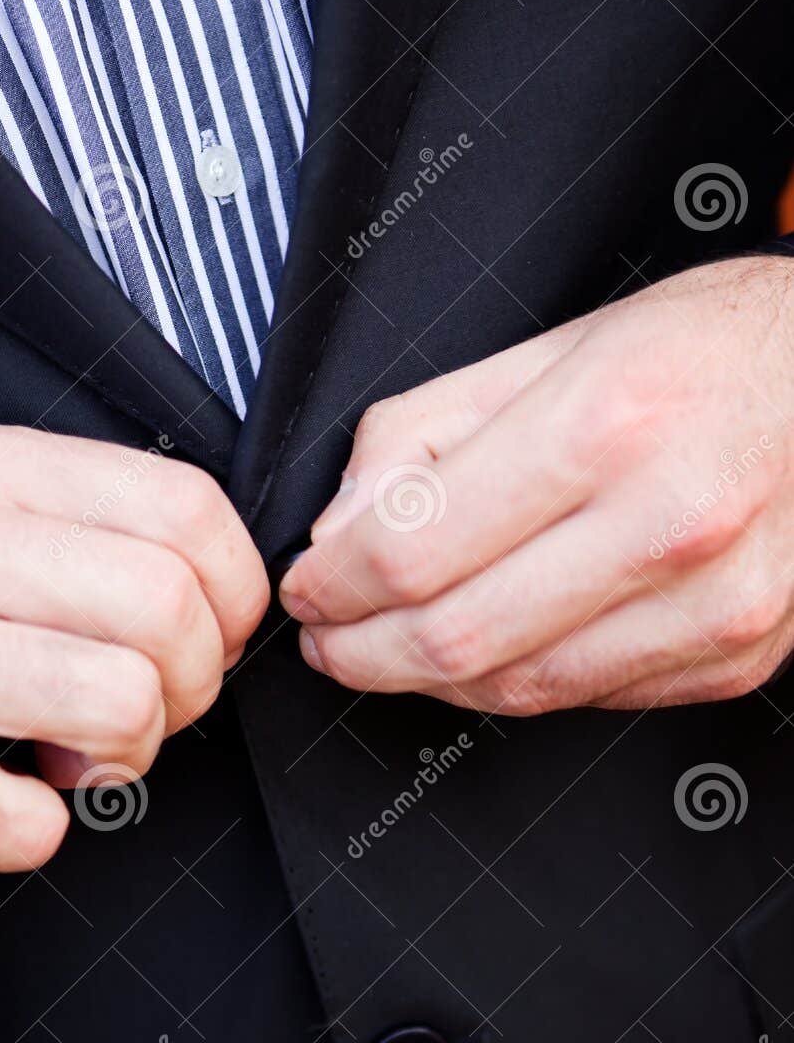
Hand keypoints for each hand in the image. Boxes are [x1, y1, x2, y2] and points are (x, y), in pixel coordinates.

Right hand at [0, 424, 267, 915]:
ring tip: (62, 757)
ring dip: (123, 761)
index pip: (183, 502)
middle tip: (136, 717)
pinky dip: (37, 832)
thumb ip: (89, 542)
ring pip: (124, 702)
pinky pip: (39, 821)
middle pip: (169, 604)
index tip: (211, 638)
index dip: (234, 593)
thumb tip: (231, 597)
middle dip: (191, 687)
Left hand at [280, 255, 793, 714]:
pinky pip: (586, 697)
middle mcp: (667, 523)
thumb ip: (429, 430)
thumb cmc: (710, 351)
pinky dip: (512, 683)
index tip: (308, 583)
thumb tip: (344, 522)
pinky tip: (484, 650)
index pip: (413, 547)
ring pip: (516, 688)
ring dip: (425, 679)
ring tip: (385, 648)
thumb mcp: (557, 344)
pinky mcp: (734, 656)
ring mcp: (711, 605)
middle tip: (326, 636)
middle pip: (453, 637)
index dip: (332, 582)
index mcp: (605, 424)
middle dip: (358, 651)